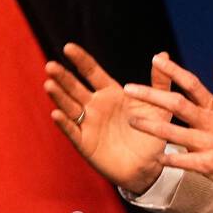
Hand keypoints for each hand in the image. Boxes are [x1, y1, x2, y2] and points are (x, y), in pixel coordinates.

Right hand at [43, 42, 177, 194]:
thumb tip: (163, 54)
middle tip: (51, 65)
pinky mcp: (85, 143)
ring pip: (69, 106)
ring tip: (49, 84)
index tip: (68, 47)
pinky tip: (55, 113)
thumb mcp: (159, 106)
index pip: (92, 72)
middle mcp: (96, 106)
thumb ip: (159, 82)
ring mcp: (88, 124)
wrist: (150, 165)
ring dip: (59, 96)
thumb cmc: (153, 132)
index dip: (81, 60)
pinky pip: (73, 131)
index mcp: (111, 93)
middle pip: (75, 88)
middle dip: (63, 77)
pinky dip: (64, 123)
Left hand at [122, 56, 212, 201]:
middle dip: (152, 96)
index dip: (174, 71)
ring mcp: (212, 144)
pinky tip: (157, 158)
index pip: (193, 84)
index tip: (156, 60)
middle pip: (178, 104)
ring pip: (178, 132)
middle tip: (129, 89)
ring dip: (153, 127)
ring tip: (132, 121)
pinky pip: (187, 161)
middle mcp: (212, 123)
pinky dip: (172, 159)